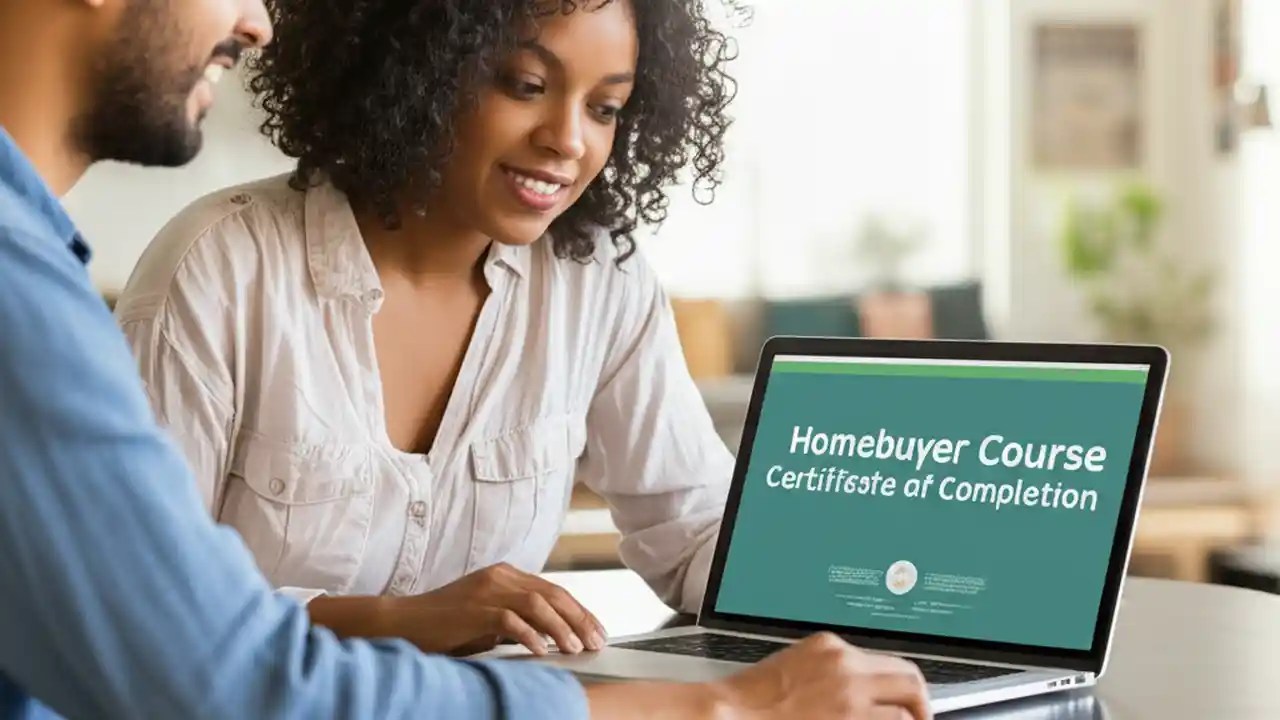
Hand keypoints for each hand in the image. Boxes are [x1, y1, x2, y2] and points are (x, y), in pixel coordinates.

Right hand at [380, 562, 607, 656]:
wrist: (403, 620)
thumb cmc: (446, 624)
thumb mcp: (488, 617)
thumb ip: (517, 619)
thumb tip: (553, 636)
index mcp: (506, 574)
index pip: (553, 590)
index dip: (579, 610)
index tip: (597, 629)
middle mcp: (500, 576)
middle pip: (552, 594)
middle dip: (579, 619)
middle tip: (596, 641)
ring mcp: (486, 590)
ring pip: (536, 604)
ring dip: (560, 627)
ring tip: (575, 648)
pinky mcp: (474, 609)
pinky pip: (510, 620)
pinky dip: (530, 635)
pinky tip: (542, 651)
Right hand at [587, 632, 930, 719]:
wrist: (730, 714)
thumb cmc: (752, 700)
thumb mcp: (797, 667)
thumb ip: (835, 671)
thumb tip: (862, 689)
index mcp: (832, 647)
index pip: (890, 662)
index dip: (904, 689)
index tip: (907, 704)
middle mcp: (847, 667)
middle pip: (911, 681)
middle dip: (919, 706)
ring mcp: (850, 697)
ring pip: (904, 714)